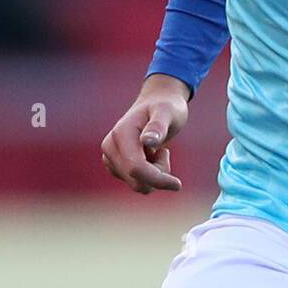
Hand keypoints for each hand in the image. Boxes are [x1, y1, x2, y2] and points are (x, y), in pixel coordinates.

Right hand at [100, 75, 188, 194]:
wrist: (156, 103)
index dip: (157, 179)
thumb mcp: (167, 112)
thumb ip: (158, 126)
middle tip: (165, 152)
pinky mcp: (114, 165)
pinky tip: (150, 156)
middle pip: (136, 180)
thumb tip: (147, 141)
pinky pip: (135, 183)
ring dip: (154, 175)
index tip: (178, 184)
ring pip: (137, 184)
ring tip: (157, 151)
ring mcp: (109, 157)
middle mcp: (110, 146)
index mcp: (121, 133)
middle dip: (158, 174)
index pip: (136, 167)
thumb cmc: (165, 107)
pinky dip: (148, 175)